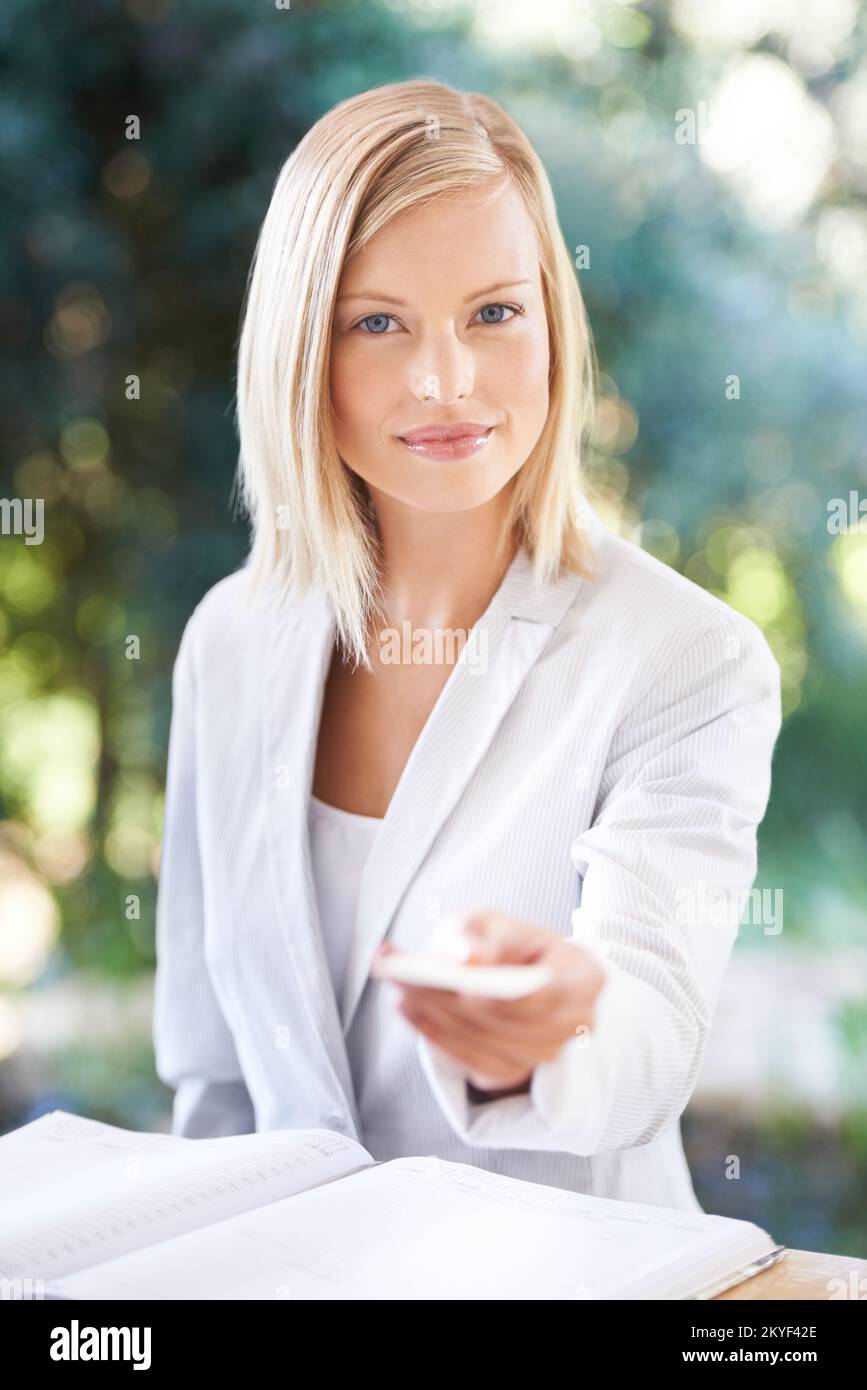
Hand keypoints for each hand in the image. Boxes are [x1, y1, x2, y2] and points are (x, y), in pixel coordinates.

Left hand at [376, 911, 606, 1092]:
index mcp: (583, 975)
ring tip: (399, 989)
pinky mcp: (513, 1073)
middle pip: (509, 1022)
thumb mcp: (491, 923)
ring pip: (488, 1045)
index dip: (498, 992)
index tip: (458, 981)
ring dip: (437, 1018)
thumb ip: (480, 936)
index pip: (541, 994)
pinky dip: (437, 1037)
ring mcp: (546, 1054)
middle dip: (453, 1000)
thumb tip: (468, 960)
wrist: (506, 971)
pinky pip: (473, 1064)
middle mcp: (574, 1022)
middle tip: (403, 976)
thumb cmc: (502, 943)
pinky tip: (409, 1010)